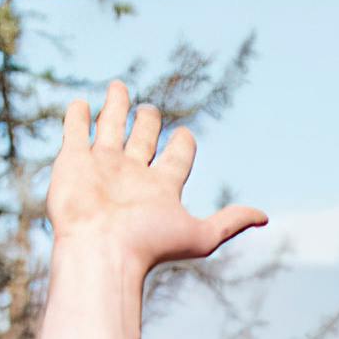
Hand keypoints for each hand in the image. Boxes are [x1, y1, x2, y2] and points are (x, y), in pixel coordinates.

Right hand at [45, 94, 267, 274]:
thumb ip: (230, 222)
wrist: (101, 252)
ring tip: (119, 87)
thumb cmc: (149, 246)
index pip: (176, 156)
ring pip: (110, 127)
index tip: (184, 136)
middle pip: (142, 138)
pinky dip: (77, 116)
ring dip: (115, 107)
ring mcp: (101, 166)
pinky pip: (75, 131)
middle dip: (147, 122)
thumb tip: (265, 218)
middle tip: (149, 112)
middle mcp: (132, 174)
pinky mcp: (72, 161)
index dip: (182, 144)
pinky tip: (81, 104)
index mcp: (161, 187)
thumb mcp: (201, 236)